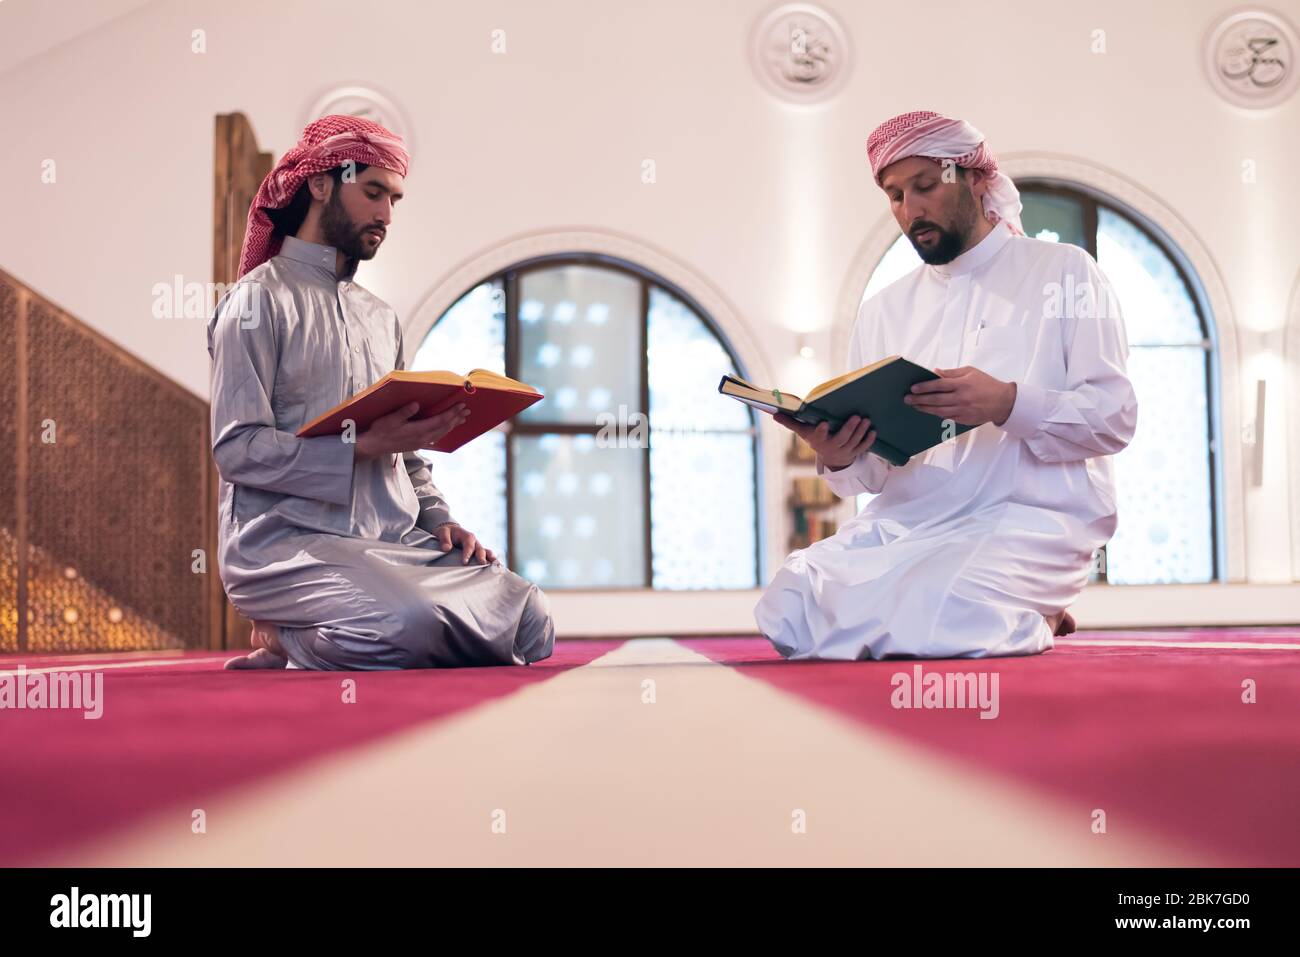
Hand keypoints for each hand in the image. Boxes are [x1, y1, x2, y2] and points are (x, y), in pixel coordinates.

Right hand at [355, 401, 469, 459]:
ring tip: (461, 419)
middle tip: (467, 411)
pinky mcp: (417, 444)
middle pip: (444, 427)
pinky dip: (444, 431)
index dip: (451, 413)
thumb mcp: (390, 419)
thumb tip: (416, 404)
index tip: (461, 406)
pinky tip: (446, 429)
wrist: (373, 446)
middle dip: (456, 418)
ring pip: (441, 433)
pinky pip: (435, 437)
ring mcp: (420, 442)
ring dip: (452, 425)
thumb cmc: (380, 431)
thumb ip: (404, 412)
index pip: (440, 421)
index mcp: (418, 431)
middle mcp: (422, 438)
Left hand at [434, 522, 496, 564]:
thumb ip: (444, 539)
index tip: (464, 562)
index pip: (468, 545)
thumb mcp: (442, 532)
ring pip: (486, 552)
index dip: (467, 553)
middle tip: (482, 564)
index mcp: (467, 536)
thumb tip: (446, 548)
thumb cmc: (446, 532)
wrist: (450, 531)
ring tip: (496, 565)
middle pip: (480, 549)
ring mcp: (478, 547)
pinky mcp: (478, 553)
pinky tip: (496, 568)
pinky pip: (486, 556)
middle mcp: (475, 542)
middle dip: (482, 556)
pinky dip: (491, 561)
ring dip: (491, 558)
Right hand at [773, 412, 875, 469]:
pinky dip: (868, 441)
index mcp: (818, 440)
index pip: (819, 436)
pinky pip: (862, 448)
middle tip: (857, 417)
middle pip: (842, 439)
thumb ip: (791, 422)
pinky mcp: (854, 453)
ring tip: (866, 420)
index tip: (825, 423)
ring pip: (854, 442)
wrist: (830, 459)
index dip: (822, 431)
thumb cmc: (815, 439)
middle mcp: (831, 447)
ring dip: (861, 432)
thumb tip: (774, 414)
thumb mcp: (803, 432)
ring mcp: (844, 452)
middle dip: (849, 428)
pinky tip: (873, 431)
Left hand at [904, 367, 1016, 425]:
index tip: (913, 388)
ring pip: (939, 411)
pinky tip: (928, 411)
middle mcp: (961, 398)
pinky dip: (936, 414)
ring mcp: (962, 410)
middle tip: (907, 399)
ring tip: (915, 406)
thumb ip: (952, 373)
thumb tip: (935, 372)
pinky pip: (946, 417)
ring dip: (925, 408)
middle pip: (936, 399)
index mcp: (962, 384)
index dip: (925, 387)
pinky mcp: (964, 419)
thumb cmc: (986, 385)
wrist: (1003, 402)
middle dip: (919, 399)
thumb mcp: (970, 372)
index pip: (939, 385)